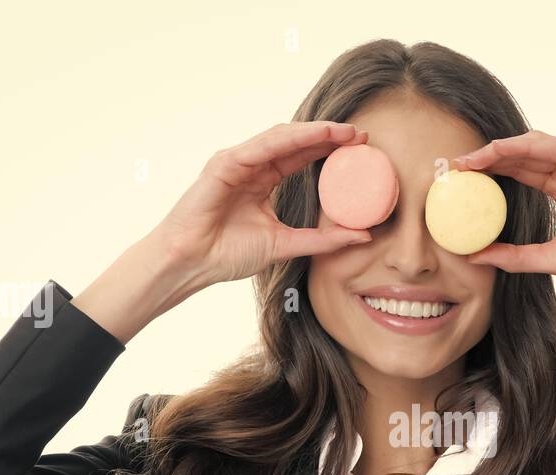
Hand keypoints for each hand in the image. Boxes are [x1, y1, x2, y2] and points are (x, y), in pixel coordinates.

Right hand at [154, 121, 373, 284]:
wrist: (191, 263)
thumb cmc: (228, 254)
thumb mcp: (286, 244)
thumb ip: (323, 240)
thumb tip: (364, 236)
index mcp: (263, 180)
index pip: (302, 157)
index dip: (331, 150)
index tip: (362, 149)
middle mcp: (252, 166)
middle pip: (295, 142)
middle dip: (328, 135)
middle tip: (360, 135)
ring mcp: (237, 162)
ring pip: (279, 138)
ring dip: (312, 132)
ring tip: (341, 132)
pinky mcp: (223, 165)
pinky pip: (257, 148)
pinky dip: (284, 141)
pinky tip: (308, 136)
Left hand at [451, 130, 555, 283]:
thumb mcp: (552, 258)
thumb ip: (515, 256)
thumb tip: (476, 256)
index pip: (518, 176)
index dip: (488, 177)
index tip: (458, 184)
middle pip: (520, 159)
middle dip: (486, 160)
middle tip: (454, 167)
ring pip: (533, 148)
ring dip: (499, 150)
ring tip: (470, 159)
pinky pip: (555, 146)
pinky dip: (526, 146)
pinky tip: (500, 150)